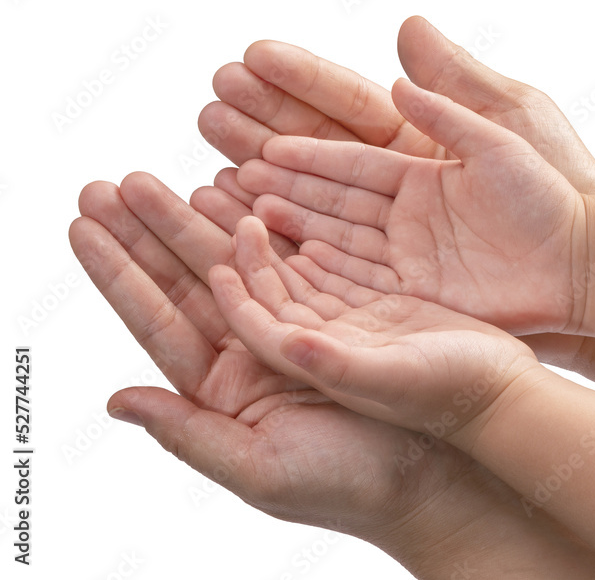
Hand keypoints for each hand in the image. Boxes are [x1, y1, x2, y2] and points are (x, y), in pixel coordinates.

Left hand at [69, 173, 490, 544]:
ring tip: (185, 172)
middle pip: (197, 282)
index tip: (87, 225)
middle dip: (159, 231)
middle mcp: (263, 356)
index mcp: (232, 393)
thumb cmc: (355, 482)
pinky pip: (305, 258)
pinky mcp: (353, 310)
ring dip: (215, 218)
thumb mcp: (264, 469)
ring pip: (251, 262)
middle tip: (121, 182)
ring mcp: (309, 328)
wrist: (448, 464)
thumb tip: (121, 400)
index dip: (123, 275)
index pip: (164, 323)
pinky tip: (259, 191)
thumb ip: (192, 433)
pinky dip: (282, 223)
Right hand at [198, 16, 594, 350]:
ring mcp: (396, 247)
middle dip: (264, 139)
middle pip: (320, 167)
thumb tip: (407, 36)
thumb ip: (455, 91)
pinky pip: (340, 269)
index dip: (296, 95)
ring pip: (320, 218)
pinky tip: (255, 234)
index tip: (245, 69)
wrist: (582, 264)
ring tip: (215, 173)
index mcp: (420, 154)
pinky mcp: (401, 289)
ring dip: (270, 197)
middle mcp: (399, 200)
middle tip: (209, 112)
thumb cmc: (554, 190)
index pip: (346, 120)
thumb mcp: (508, 125)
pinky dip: (298, 252)